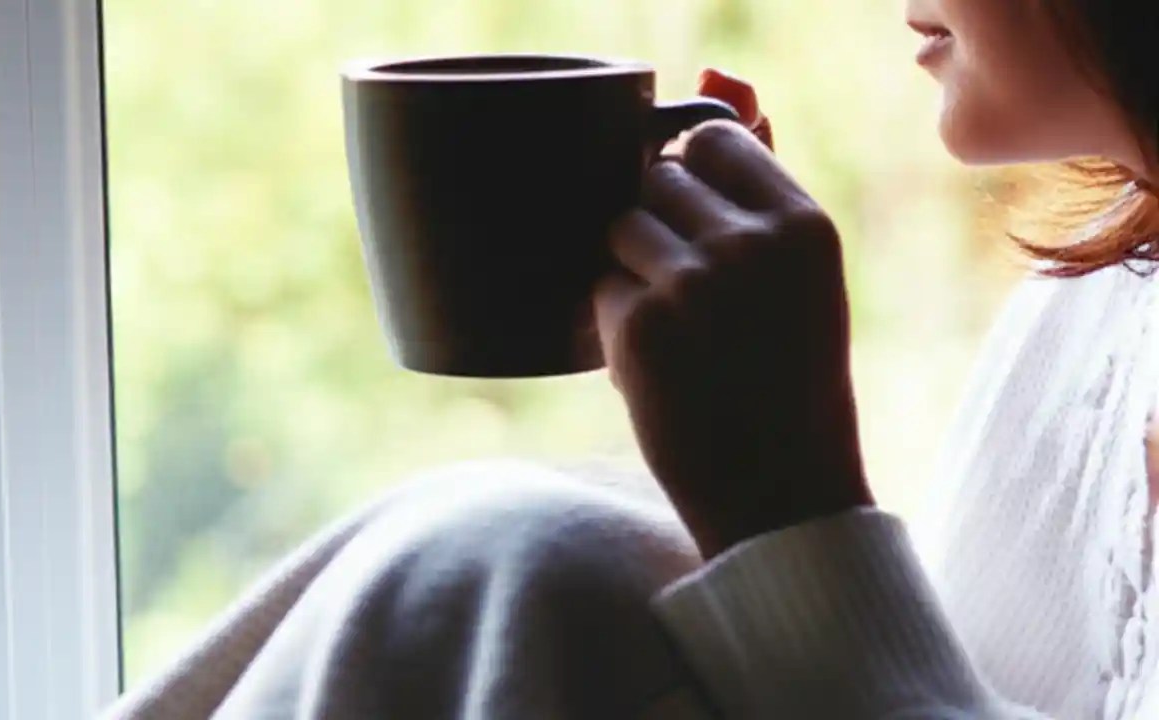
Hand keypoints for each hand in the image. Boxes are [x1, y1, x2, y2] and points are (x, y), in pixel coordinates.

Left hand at [593, 76, 872, 559]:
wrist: (779, 497)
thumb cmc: (789, 383)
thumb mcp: (798, 279)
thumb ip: (759, 180)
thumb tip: (719, 82)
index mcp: (803, 225)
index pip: (714, 142)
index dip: (694, 179)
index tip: (702, 227)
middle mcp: (750, 243)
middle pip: (656, 182)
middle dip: (658, 231)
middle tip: (694, 302)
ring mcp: (691, 284)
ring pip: (618, 230)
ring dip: (631, 274)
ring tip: (677, 334)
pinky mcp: (637, 327)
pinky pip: (597, 287)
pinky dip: (613, 324)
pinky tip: (657, 368)